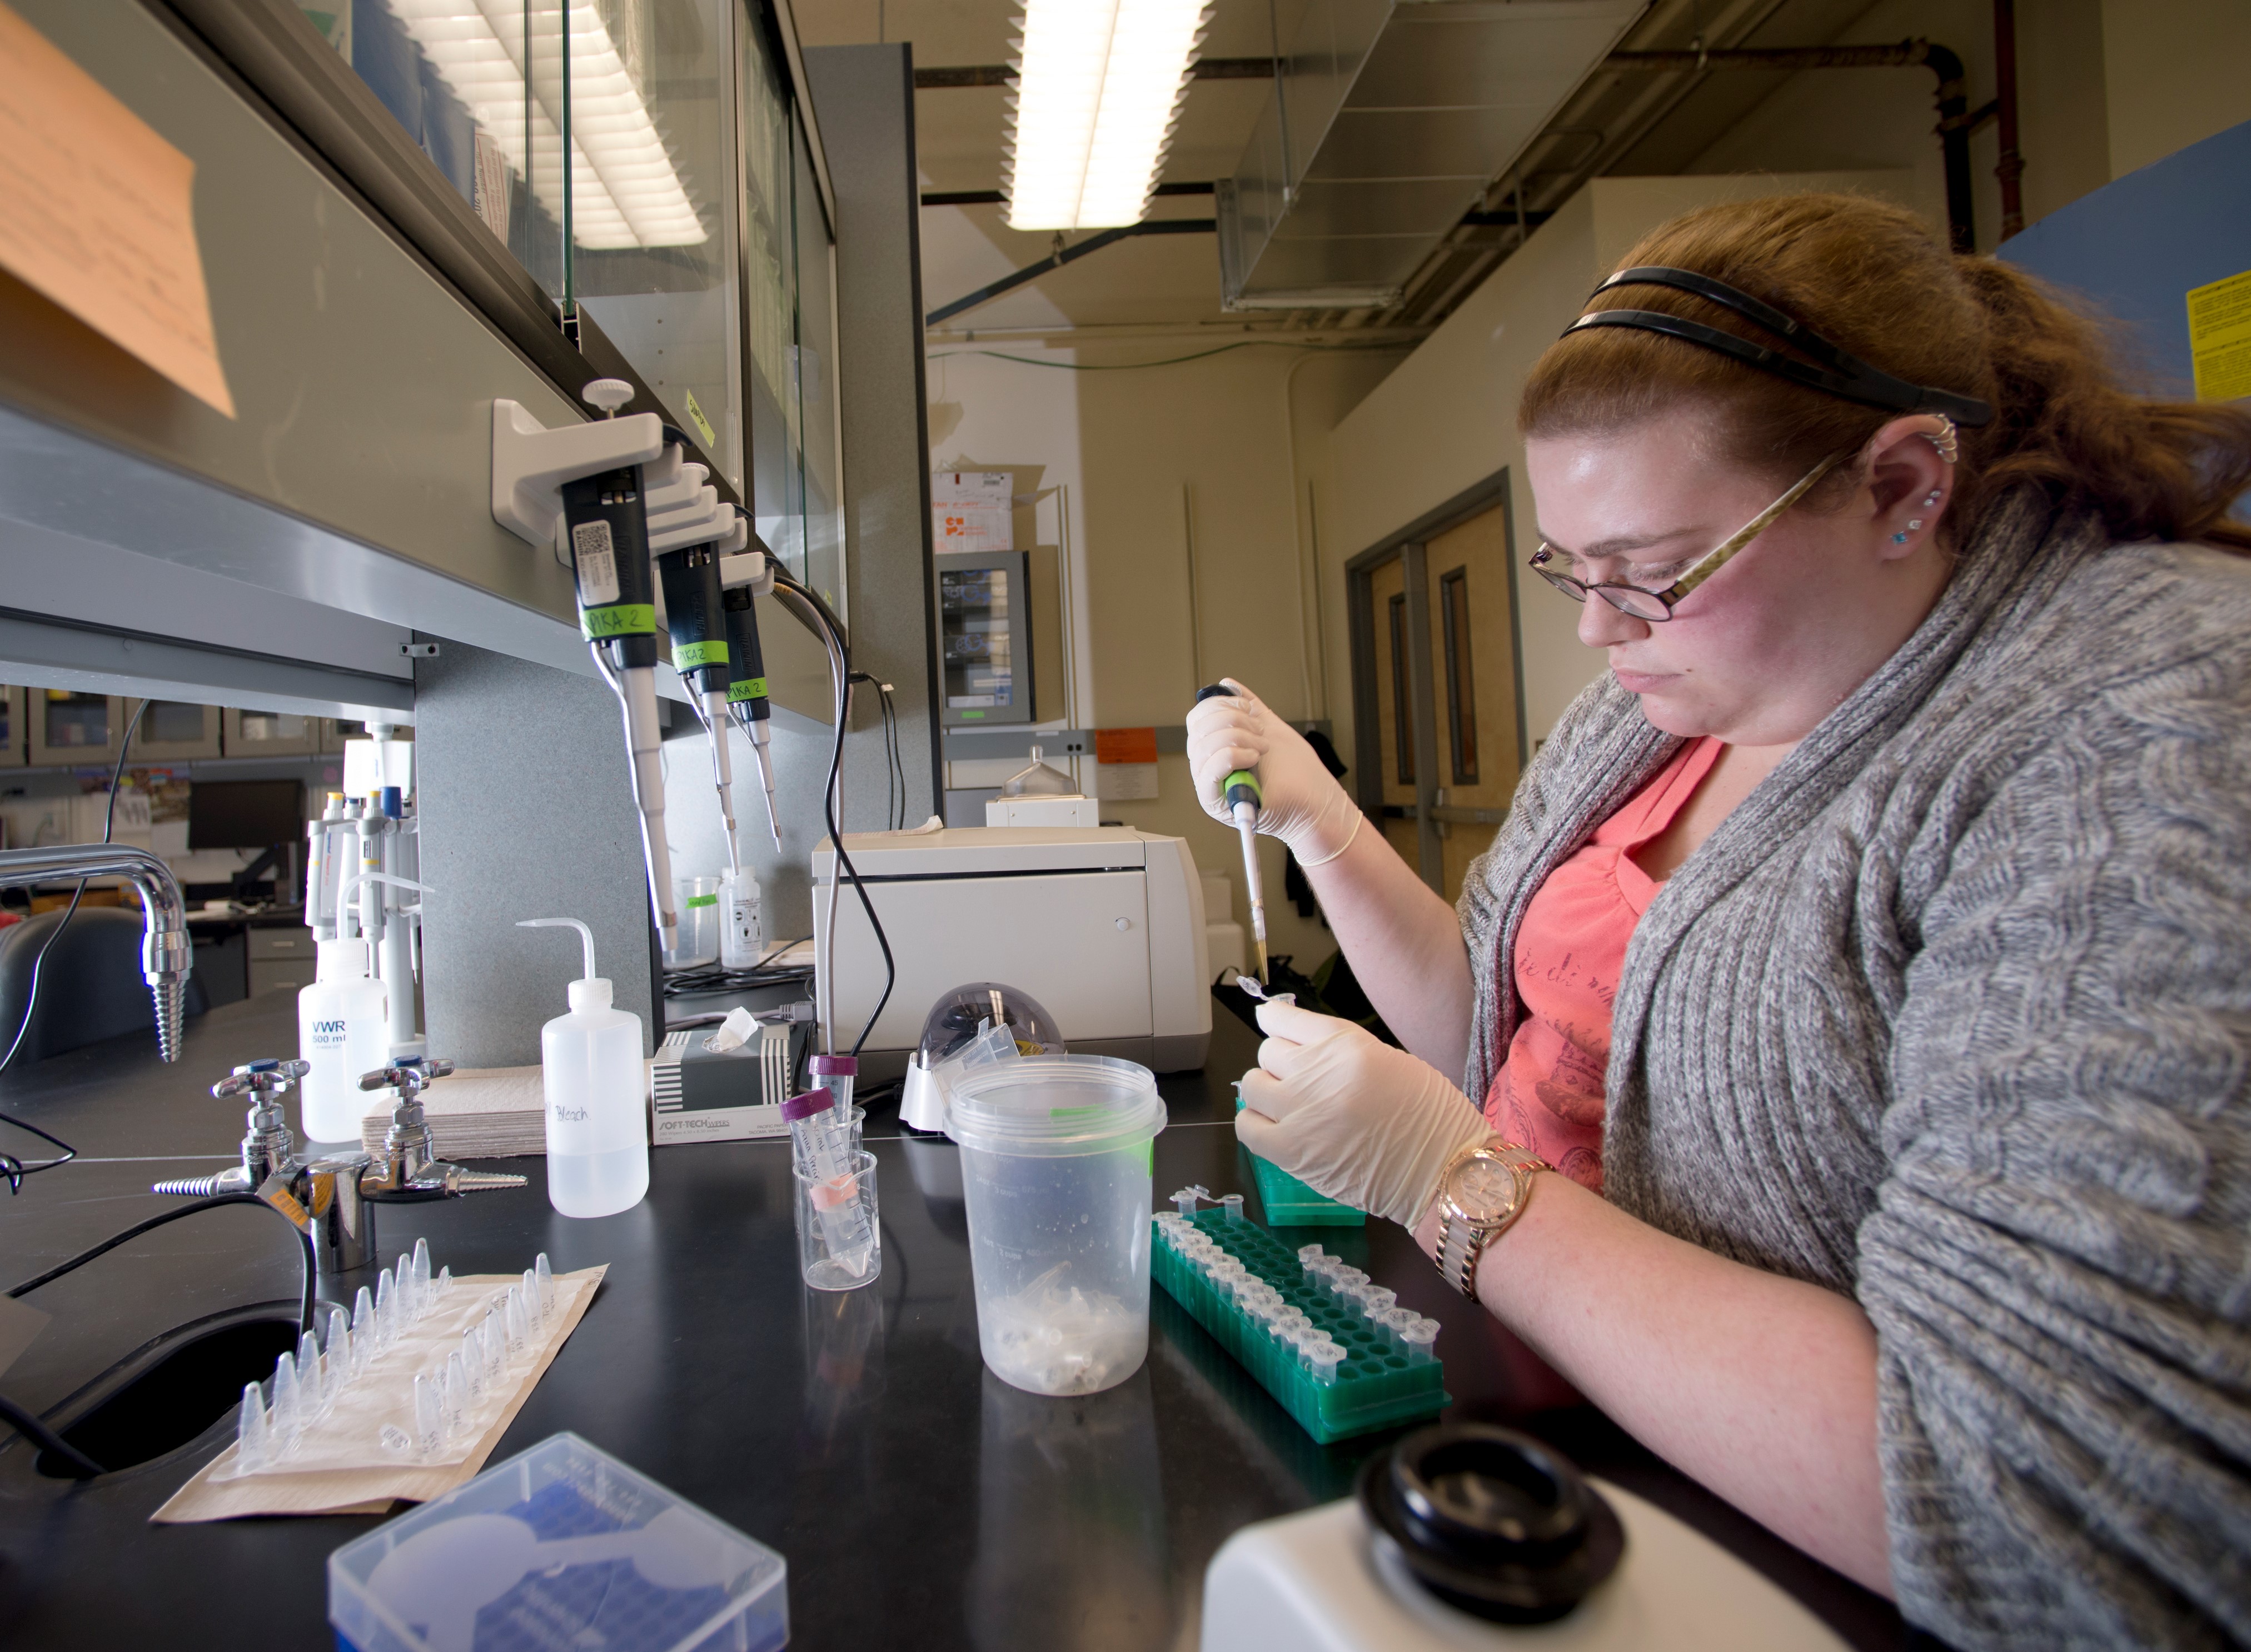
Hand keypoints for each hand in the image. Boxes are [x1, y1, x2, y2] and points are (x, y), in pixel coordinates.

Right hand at [1185, 679, 1359, 864]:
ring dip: (1240, 738)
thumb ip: (1247, 707)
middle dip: (1234, 720)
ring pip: (1204, 745)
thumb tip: (1226, 684)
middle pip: (1199, 727)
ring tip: (1263, 749)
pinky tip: (1253, 758)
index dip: (1221, 704)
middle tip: (1260, 732)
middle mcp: (1206, 765)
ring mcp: (1208, 784)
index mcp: (1215, 748)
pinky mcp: (1214, 802)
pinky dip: (1233, 756)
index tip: (1249, 709)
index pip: (1198, 717)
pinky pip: (1209, 770)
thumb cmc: (1297, 772)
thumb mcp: (1270, 728)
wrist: (1315, 801)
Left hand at [1236, 1001, 1489, 1226]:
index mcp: (1347, 1043)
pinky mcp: (1292, 1152)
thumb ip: (1339, 1047)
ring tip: (1292, 1107)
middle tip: (1303, 1082)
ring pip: (1252, 1085)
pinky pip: (1247, 1127)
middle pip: (1267, 1051)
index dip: (1275, 1022)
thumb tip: (1293, 1038)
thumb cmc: (1427, 1116)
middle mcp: (1319, 1071)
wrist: (1443, 1170)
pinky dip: (1256, 1125)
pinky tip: (1277, 1130)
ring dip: (1268, 1093)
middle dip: (1281, 1064)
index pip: (1283, 1017)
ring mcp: (1301, 1112)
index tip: (1274, 1026)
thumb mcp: (1389, 1059)